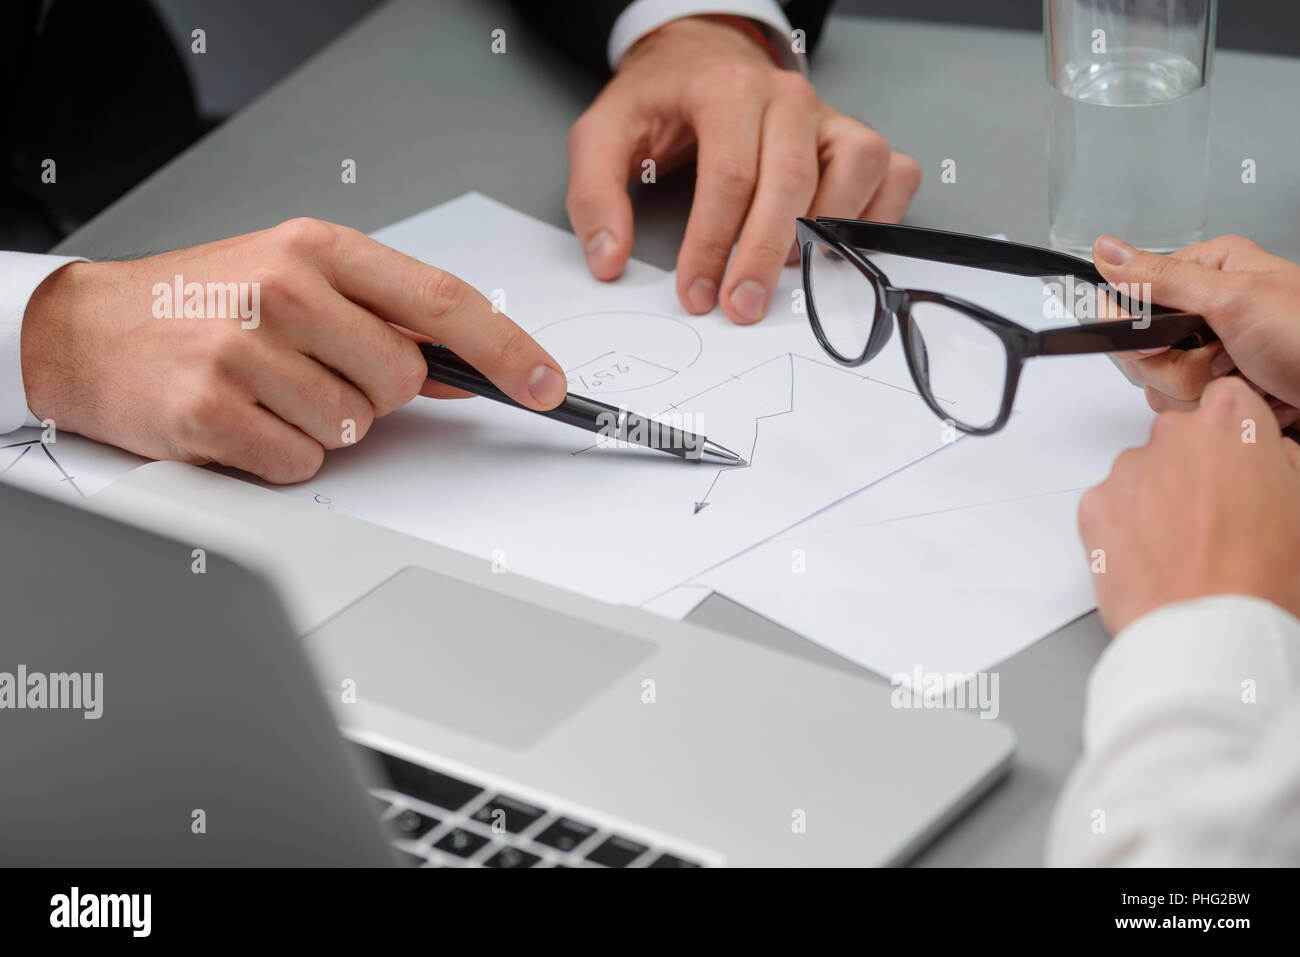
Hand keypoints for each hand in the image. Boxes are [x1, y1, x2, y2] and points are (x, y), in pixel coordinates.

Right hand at [20, 218, 566, 482]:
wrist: (89, 329)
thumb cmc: (200, 302)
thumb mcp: (294, 280)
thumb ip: (382, 316)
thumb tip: (469, 366)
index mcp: (317, 249)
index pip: (443, 302)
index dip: (506, 350)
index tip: (545, 384)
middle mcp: (285, 290)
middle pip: (401, 380)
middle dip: (375, 394)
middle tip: (315, 372)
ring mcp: (245, 350)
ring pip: (353, 427)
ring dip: (322, 424)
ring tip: (266, 390)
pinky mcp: (212, 410)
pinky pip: (302, 461)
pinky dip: (282, 453)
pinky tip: (242, 419)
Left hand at [565, 15, 920, 323]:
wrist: (701, 56)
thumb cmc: (661, 100)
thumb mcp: (603, 134)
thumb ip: (594, 194)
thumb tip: (609, 259)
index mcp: (727, 90)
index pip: (729, 177)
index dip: (711, 245)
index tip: (695, 294)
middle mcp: (787, 97)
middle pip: (791, 183)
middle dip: (765, 256)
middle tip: (742, 307)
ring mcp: (829, 115)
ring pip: (857, 170)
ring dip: (828, 232)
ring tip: (787, 272)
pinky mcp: (855, 136)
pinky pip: (892, 175)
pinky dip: (876, 216)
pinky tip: (836, 246)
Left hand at [1078, 376, 1299, 635]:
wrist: (1211, 635)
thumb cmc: (1265, 579)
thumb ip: (1287, 464)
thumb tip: (1274, 454)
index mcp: (1232, 422)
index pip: (1228, 401)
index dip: (1237, 437)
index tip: (1241, 463)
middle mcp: (1172, 436)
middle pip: (1182, 438)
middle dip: (1197, 470)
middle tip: (1219, 520)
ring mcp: (1127, 471)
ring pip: (1145, 473)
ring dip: (1160, 499)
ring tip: (1188, 549)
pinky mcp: (1094, 507)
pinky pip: (1113, 507)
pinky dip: (1128, 527)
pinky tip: (1157, 560)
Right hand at [1093, 233, 1299, 427]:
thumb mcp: (1233, 299)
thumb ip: (1161, 279)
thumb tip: (1107, 251)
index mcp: (1210, 273)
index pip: (1133, 300)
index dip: (1142, 329)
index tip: (1170, 339)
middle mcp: (1209, 310)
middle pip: (1143, 349)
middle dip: (1179, 367)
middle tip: (1225, 359)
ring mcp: (1215, 352)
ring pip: (1160, 384)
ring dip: (1202, 393)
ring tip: (1247, 381)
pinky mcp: (1222, 388)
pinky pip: (1184, 407)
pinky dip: (1216, 411)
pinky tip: (1250, 399)